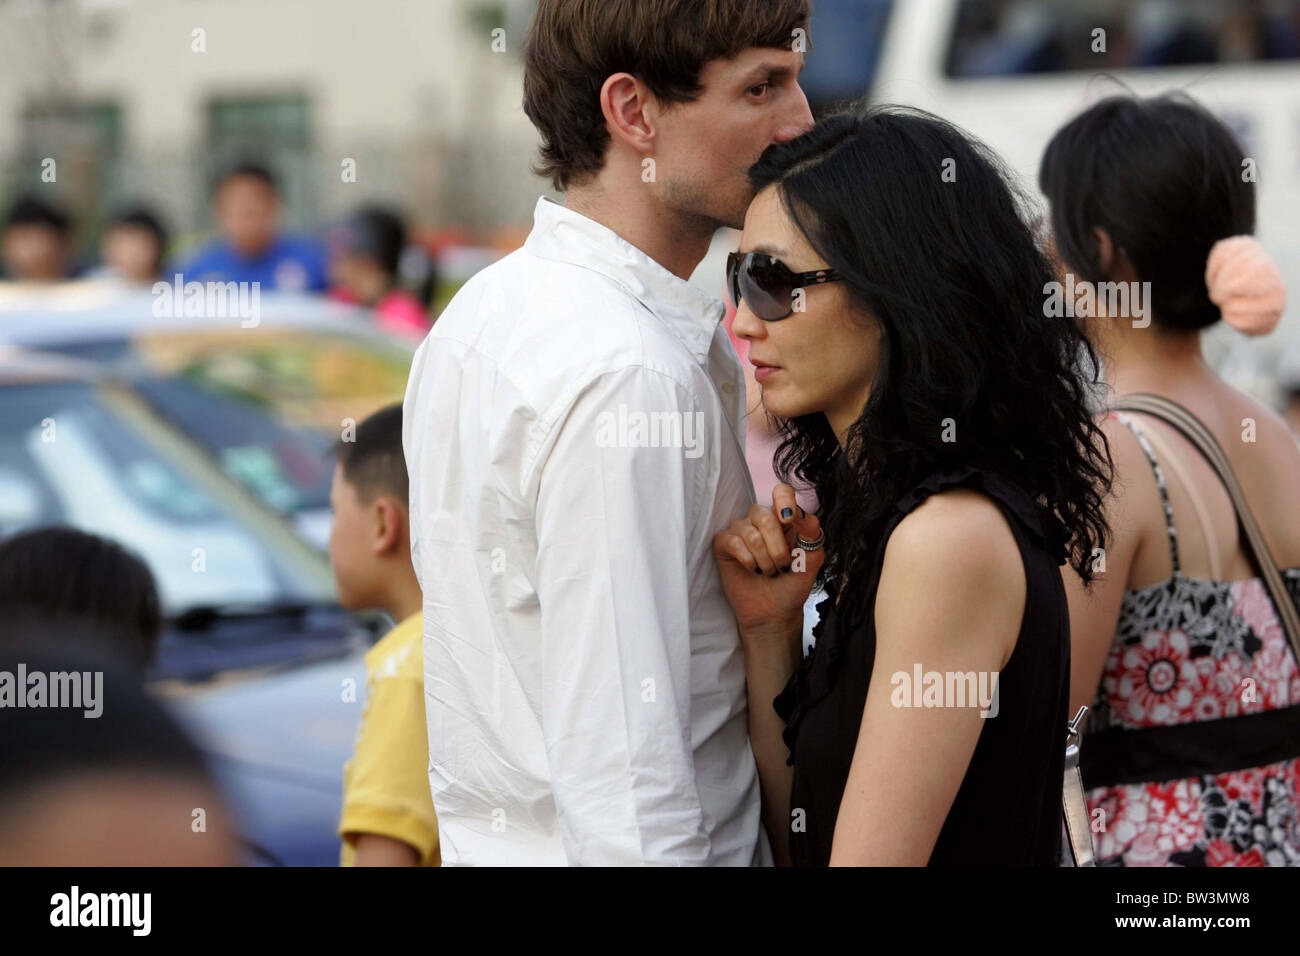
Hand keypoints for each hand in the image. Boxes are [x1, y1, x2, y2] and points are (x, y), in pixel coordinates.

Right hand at [712, 483, 823, 643]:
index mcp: (784, 519)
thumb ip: (811, 534)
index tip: (790, 520)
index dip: (785, 502)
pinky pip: (732, 540)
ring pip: (749, 531)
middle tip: (781, 566)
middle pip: (765, 515)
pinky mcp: (724, 544)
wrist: (774, 613)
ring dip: (763, 559)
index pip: (782, 492)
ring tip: (767, 572)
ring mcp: (741, 530)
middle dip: (777, 547)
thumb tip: (801, 514)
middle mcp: (761, 520)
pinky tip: (752, 569)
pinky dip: (746, 559)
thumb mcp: (812, 561)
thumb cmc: (792, 586)